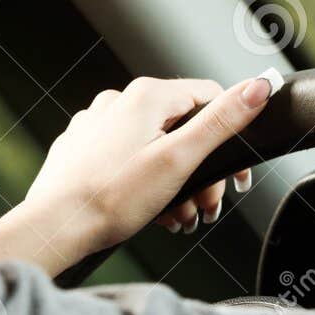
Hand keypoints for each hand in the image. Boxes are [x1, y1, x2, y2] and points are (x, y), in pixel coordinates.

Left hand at [0, 72, 280, 275]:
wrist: (54, 228)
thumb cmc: (111, 198)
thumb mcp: (180, 159)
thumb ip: (222, 121)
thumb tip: (260, 86)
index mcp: (145, 97)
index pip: (209, 97)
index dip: (231, 135)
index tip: (235, 174)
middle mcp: (118, 102)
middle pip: (182, 127)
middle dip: (201, 170)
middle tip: (207, 205)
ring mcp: (97, 125)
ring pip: (156, 147)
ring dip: (176, 182)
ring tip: (178, 214)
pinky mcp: (82, 149)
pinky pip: (128, 159)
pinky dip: (146, 182)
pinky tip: (150, 208)